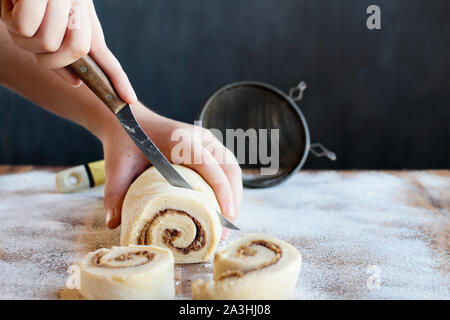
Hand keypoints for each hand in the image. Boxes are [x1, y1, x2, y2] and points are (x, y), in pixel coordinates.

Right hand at [0, 0, 135, 102]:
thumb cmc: (25, 1)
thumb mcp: (46, 29)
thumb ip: (63, 55)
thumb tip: (77, 82)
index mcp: (84, 23)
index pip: (105, 56)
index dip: (118, 79)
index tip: (129, 100)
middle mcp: (80, 12)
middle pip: (75, 53)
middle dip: (48, 57)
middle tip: (30, 35)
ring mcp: (64, 1)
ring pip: (46, 44)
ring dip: (23, 35)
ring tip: (17, 12)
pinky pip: (25, 27)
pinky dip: (10, 18)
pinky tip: (12, 1)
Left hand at [101, 104, 242, 237]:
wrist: (129, 120)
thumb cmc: (125, 141)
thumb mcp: (117, 167)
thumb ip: (114, 194)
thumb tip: (114, 223)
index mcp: (181, 139)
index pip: (209, 165)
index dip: (221, 190)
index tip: (226, 215)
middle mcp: (200, 138)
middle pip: (229, 168)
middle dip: (233, 199)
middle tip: (226, 230)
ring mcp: (207, 142)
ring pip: (232, 169)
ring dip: (234, 196)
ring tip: (226, 224)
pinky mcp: (208, 148)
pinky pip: (226, 169)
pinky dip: (228, 189)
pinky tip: (222, 209)